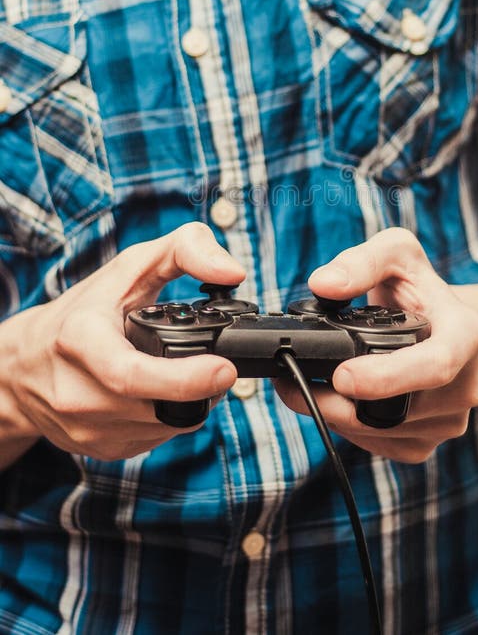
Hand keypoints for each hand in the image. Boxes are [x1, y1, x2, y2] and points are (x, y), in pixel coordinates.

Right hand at [2, 223, 243, 460]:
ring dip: (189, 405)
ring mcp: (84, 426)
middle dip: (200, 390)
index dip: (184, 379)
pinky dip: (169, 419)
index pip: (131, 374)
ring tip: (190, 375)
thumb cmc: (83, 309)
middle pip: (158, 407)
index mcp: (80, 339)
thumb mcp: (131, 265)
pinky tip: (163, 394)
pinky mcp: (95, 449)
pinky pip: (152, 441)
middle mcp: (77, 391)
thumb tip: (233, 271)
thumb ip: (187, 250)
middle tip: (221, 370)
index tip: (224, 369)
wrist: (23, 362)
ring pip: (162, 429)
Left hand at [274, 228, 477, 462]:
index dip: (387, 377)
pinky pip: (378, 445)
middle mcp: (466, 385)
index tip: (342, 376)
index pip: (434, 365)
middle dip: (335, 401)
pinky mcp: (427, 441)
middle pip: (396, 410)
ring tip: (301, 382)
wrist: (447, 325)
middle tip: (289, 379)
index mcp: (467, 334)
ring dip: (333, 413)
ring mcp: (450, 420)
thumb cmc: (420, 288)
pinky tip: (332, 399)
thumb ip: (362, 260)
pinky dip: (346, 427)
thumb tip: (324, 284)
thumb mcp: (398, 253)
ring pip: (380, 433)